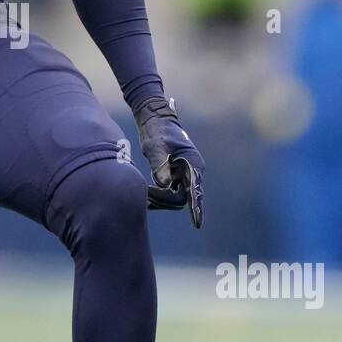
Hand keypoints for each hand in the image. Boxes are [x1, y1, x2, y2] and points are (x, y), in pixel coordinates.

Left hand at [134, 96, 203, 228]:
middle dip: (166, 201)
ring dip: (162, 200)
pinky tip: (147, 196)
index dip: (197, 208)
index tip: (197, 224)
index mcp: (192, 163)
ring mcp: (184, 174)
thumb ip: (160, 165)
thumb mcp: (155, 146)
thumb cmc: (156, 130)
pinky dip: (159, 196)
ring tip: (144, 196)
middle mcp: (192, 170)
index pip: (196, 190)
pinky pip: (170, 192)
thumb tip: (165, 185)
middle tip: (147, 198)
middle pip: (184, 198)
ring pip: (176, 197)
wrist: (154, 118)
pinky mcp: (176, 175)